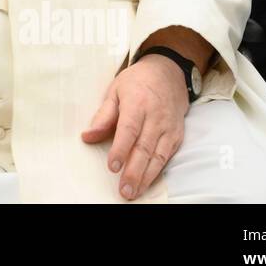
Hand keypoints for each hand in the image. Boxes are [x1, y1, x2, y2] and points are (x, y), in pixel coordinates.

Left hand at [81, 54, 188, 199]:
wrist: (169, 72)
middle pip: (144, 147)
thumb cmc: (137, 81)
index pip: (129, 129)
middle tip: (124, 190)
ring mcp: (169, 127)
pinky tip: (148, 182)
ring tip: (134, 192)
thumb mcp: (115, 90)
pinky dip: (158, 171)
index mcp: (137, 102)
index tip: (112, 167)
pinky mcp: (177, 135)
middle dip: (134, 171)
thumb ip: (103, 115)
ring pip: (158, 156)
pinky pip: (168, 156)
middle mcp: (156, 117)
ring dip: (146, 176)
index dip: (120, 149)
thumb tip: (87, 136)